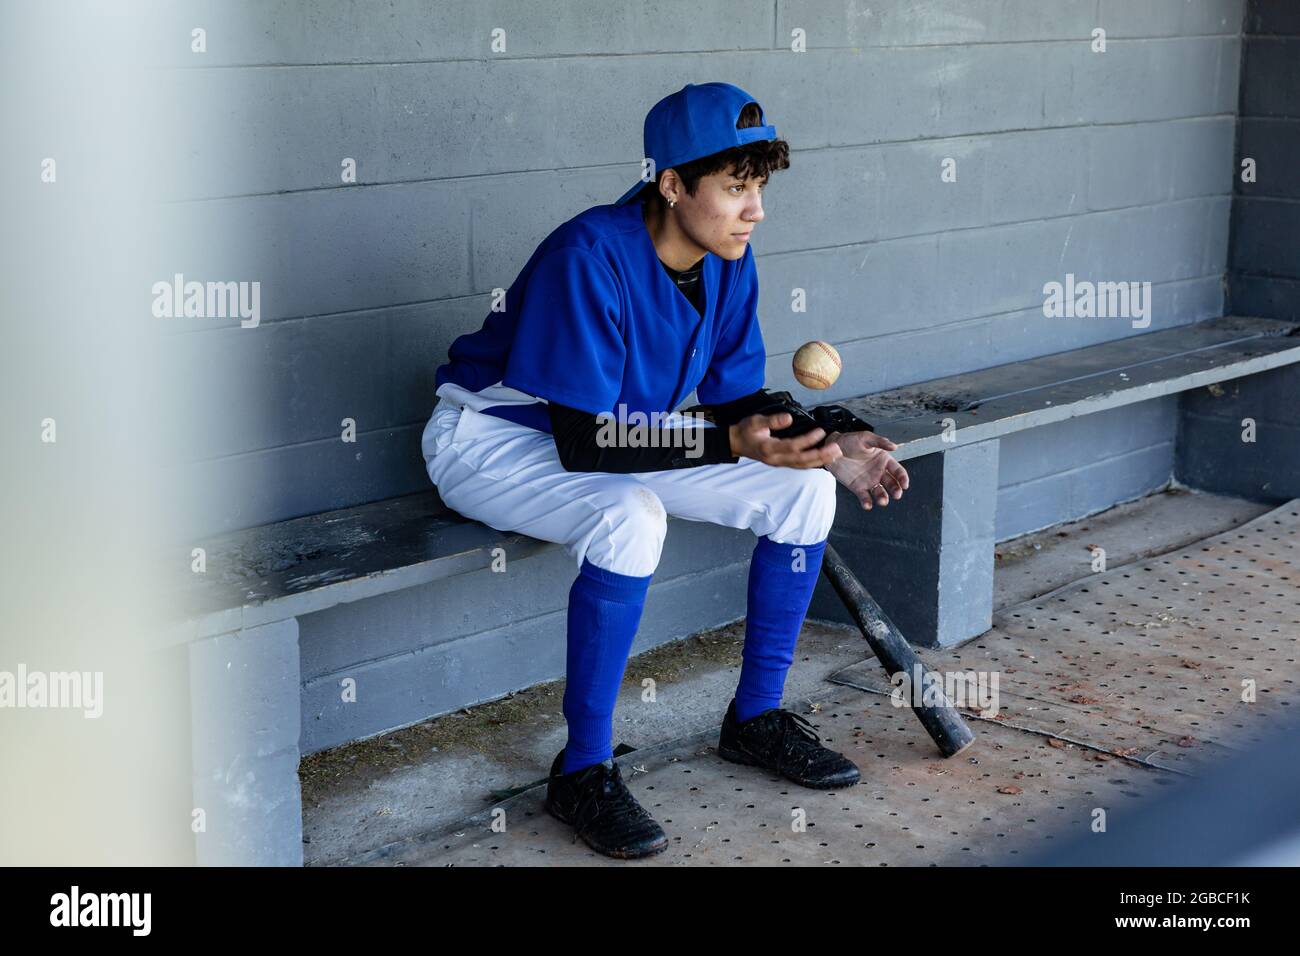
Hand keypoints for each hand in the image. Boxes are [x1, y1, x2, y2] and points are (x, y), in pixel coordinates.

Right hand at [729, 412, 843, 468]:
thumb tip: (788, 418)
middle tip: (836, 450)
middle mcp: (775, 459)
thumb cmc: (745, 431)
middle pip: (801, 460)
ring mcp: (778, 463)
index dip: (808, 440)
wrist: (735, 443)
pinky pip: (799, 465)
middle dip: (820, 456)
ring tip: (835, 455)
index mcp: (769, 448)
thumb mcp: (755, 421)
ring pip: (802, 465)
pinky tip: (823, 459)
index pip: (792, 446)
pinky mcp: (781, 463)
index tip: (820, 432)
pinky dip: (812, 463)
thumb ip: (772, 420)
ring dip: (819, 461)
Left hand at [823, 430, 908, 508]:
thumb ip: (880, 442)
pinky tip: (867, 505)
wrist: (833, 448)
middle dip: (896, 490)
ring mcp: (869, 481)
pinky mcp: (858, 488)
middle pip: (891, 484)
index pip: (898, 471)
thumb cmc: (850, 441)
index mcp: (884, 460)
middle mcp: (879, 472)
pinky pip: (864, 497)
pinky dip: (867, 502)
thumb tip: (895, 447)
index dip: (903, 478)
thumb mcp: (866, 438)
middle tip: (897, 494)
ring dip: (883, 498)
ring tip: (882, 501)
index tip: (904, 485)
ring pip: (880, 493)